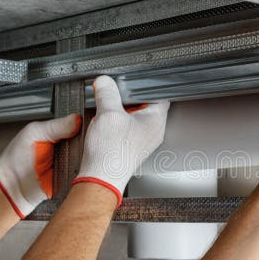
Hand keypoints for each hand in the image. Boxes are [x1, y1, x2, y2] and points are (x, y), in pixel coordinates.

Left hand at [0, 114, 81, 217]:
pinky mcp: (73, 177)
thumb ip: (56, 126)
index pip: (81, 124)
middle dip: (91, 140)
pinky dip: (86, 171)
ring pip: (90, 157)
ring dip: (90, 156)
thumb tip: (77, 119)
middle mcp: (68, 146)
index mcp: (59, 132)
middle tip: (90, 140)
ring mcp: (72, 162)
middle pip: (89, 140)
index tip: (93, 123)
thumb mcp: (35, 133)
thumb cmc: (16, 160)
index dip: (87, 123)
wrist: (13, 186)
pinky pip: (85, 173)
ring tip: (87, 154)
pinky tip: (85, 167)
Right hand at [74, 75, 168, 206]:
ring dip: (121, 111)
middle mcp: (153, 131)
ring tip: (109, 112)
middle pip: (145, 104)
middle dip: (128, 98)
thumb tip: (104, 81)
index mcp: (156, 121)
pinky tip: (106, 125)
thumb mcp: (107, 114)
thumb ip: (107, 92)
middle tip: (115, 96)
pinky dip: (117, 123)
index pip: (158, 94)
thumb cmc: (111, 154)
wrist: (100, 178)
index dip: (143, 85)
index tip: (130, 82)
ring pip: (135, 116)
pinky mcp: (132, 147)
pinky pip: (127, 128)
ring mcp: (143, 140)